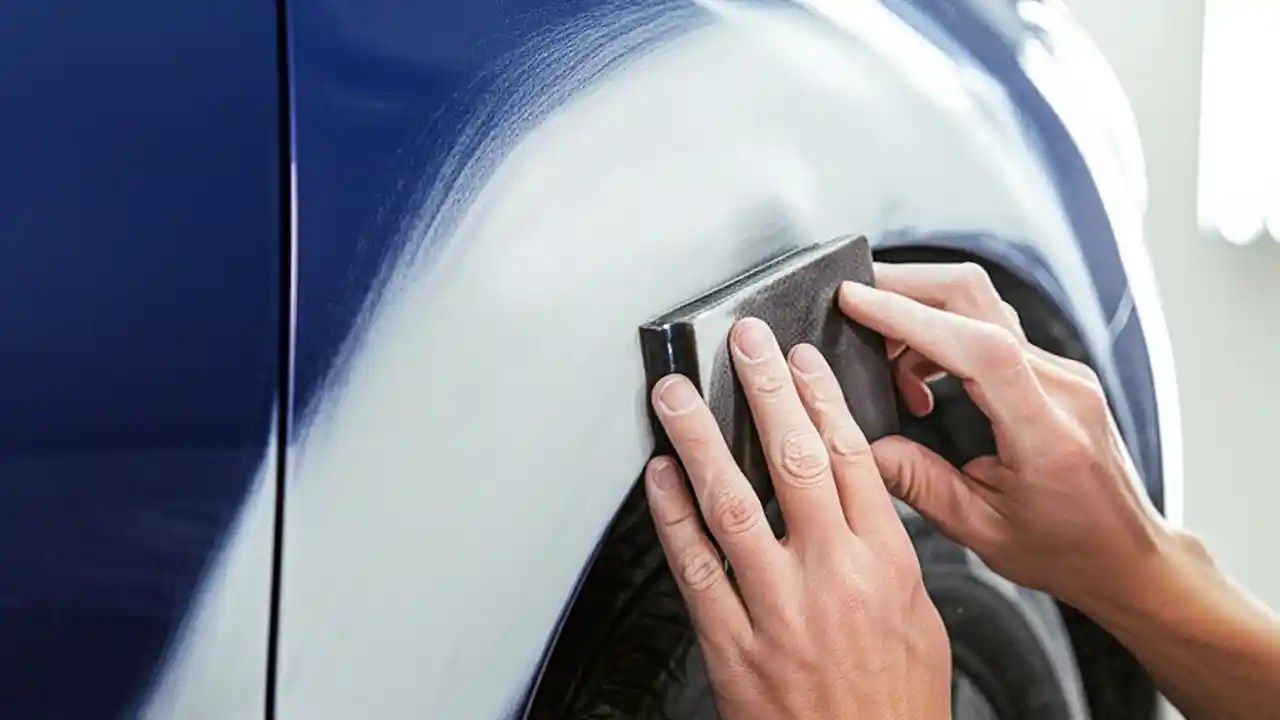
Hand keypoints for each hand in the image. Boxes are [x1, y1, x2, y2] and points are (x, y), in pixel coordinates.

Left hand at [645, 318, 950, 719]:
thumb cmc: (894, 706)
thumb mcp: (920, 618)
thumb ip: (886, 551)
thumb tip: (855, 495)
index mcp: (885, 564)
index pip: (850, 456)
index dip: (821, 397)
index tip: (800, 358)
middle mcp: (831, 576)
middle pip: (795, 458)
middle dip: (765, 389)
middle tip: (742, 344)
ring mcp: (778, 608)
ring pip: (732, 501)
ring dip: (698, 439)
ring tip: (676, 395)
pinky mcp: (732, 643)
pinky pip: (694, 567)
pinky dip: (671, 516)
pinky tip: (659, 478)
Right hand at [838, 262, 1173, 615]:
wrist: (1127, 555)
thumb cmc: (1065, 551)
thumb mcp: (980, 530)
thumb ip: (918, 483)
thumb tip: (860, 443)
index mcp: (1046, 433)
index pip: (976, 346)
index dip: (909, 316)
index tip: (853, 301)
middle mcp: (1061, 385)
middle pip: (975, 296)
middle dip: (904, 286)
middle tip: (850, 307)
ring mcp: (1062, 370)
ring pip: (978, 304)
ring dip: (918, 313)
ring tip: (882, 364)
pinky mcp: (1053, 368)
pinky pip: (989, 326)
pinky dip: (940, 333)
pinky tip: (919, 379)